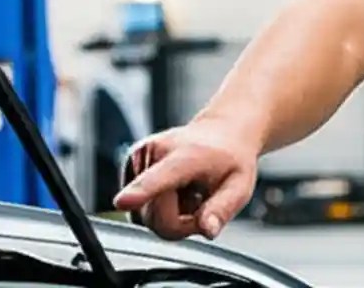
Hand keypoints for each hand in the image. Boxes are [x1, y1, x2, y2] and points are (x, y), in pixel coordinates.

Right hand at [113, 116, 259, 240]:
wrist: (221, 133)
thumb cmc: (230, 160)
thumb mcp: (241, 187)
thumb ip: (222, 209)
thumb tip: (207, 229)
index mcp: (186, 155)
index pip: (160, 178)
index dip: (140, 192)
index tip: (122, 202)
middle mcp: (155, 150)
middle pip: (154, 216)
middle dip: (179, 224)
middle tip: (200, 206)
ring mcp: (139, 156)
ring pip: (143, 216)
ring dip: (167, 216)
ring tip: (187, 193)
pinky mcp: (129, 164)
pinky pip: (138, 208)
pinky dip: (156, 207)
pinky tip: (172, 190)